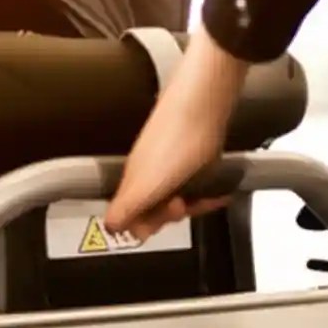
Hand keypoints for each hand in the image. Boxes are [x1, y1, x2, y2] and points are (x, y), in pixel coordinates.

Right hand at [104, 27, 249, 240]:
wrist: (205, 101)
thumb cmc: (180, 138)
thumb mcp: (148, 185)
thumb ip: (126, 208)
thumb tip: (111, 227)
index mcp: (134, 180)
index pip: (130, 216)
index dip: (147, 225)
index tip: (164, 218)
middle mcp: (146, 171)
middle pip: (154, 210)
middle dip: (171, 216)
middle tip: (183, 204)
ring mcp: (166, 162)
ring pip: (174, 198)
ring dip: (191, 206)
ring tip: (203, 198)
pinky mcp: (187, 155)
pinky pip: (192, 185)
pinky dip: (206, 195)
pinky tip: (216, 194)